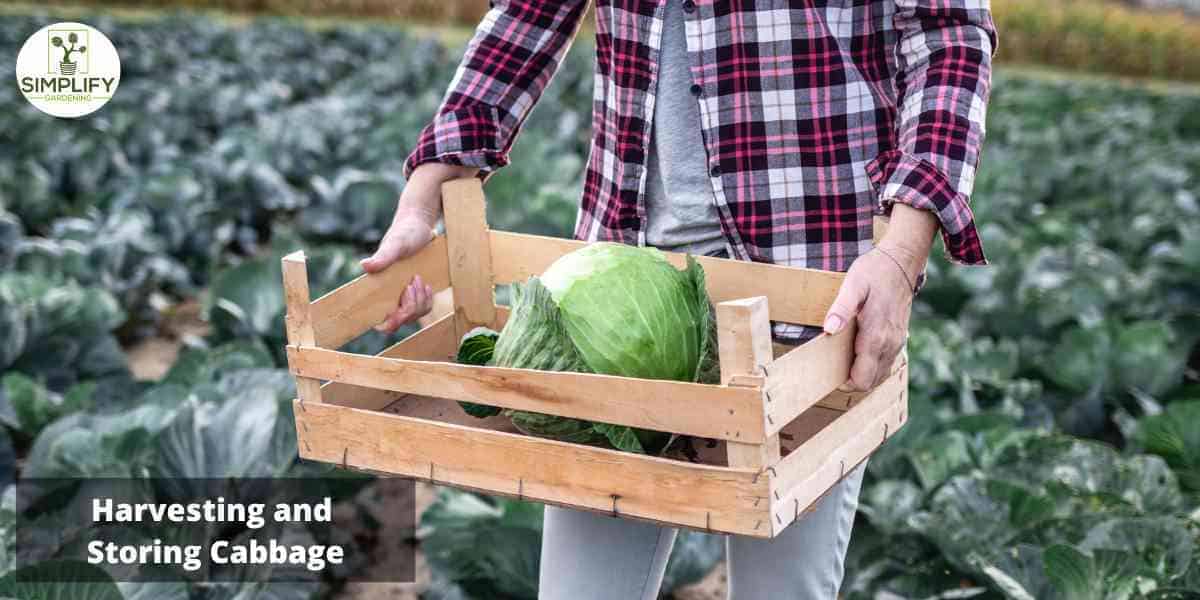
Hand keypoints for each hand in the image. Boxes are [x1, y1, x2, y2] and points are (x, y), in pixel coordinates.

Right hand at [361, 162, 477, 332]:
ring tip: (418, 278)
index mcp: (378, 289)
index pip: (381, 321)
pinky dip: (427, 298)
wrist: (419, 227)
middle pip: (401, 320)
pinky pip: (424, 308)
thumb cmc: (404, 233)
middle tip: (412, 283)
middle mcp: (389, 296)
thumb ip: (382, 257)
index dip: (391, 322)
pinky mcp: (417, 293)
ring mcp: (404, 296)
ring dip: (420, 299)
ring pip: (415, 314)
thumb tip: (364, 266)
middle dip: (411, 305)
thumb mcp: (395, 244)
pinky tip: (426, 285)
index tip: (401, 310)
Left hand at [822, 204, 935, 390]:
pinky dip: (872, 364)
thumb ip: (841, 309)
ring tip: (844, 356)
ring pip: (879, 374)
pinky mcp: (898, 338)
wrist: (900, 263)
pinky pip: (885, 363)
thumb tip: (829, 329)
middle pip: (870, 381)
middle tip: (833, 364)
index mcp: (875, 337)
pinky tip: (858, 349)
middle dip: (851, 379)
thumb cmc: (873, 273)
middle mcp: (889, 345)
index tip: (830, 371)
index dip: (845, 381)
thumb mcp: (853, 286)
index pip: (862, 379)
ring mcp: (896, 342)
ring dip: (862, 372)